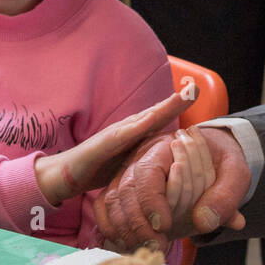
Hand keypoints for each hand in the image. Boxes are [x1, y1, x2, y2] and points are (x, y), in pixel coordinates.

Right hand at [33, 90, 194, 207]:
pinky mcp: (102, 144)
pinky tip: (151, 119)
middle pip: (156, 112)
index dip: (179, 106)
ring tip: (181, 97)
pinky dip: (138, 127)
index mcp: (137, 134)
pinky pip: (122, 135)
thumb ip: (151, 160)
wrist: (66, 176)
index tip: (198, 93)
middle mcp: (128, 129)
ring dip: (162, 108)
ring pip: (143, 119)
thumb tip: (175, 168)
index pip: (162, 118)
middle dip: (176, 100)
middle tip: (196, 88)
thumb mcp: (133, 165)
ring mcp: (115, 134)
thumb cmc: (101, 169)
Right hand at [93, 126, 248, 252]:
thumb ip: (225, 195)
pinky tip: (128, 245)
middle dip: (138, 223)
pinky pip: (105, 208)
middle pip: (126, 190)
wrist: (212, 156)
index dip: (152, 202)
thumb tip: (204, 223)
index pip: (148, 173)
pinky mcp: (122, 189)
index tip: (164, 226)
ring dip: (126, 230)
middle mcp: (140, 158)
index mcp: (165, 147)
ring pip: (112, 201)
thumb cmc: (223, 163)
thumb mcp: (235, 173)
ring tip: (147, 250)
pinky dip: (112, 227)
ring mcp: (127, 174)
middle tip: (157, 247)